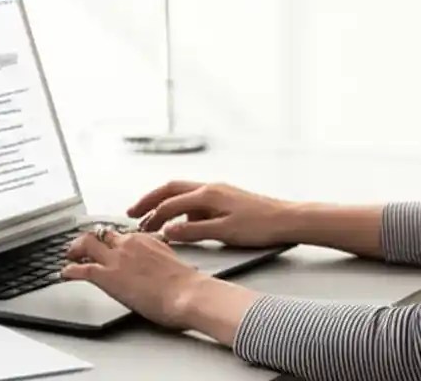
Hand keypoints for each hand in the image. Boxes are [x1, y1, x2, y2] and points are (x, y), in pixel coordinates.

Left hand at [60, 227, 206, 328]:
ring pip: (87, 244)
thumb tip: (158, 264)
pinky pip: (81, 269)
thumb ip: (159, 257)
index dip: (109, 240)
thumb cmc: (185, 283)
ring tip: (69, 256)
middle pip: (101, 234)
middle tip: (81, 247)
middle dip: (88, 239)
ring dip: (75, 249)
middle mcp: (128, 244)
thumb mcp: (171, 261)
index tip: (106, 244)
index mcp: (144, 239)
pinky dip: (69, 270)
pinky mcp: (107, 276)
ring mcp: (116, 259)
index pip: (120, 234)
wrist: (186, 293)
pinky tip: (64, 273)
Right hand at [128, 180, 291, 246]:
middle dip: (150, 200)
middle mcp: (210, 188)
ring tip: (152, 221)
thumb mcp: (224, 232)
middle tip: (133, 212)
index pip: (171, 203)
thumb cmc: (260, 225)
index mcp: (208, 194)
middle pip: (171, 189)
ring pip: (182, 195)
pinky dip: (181, 211)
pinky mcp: (224, 200)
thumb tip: (168, 232)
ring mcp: (217, 193)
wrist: (287, 219)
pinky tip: (181, 226)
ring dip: (165, 206)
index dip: (152, 214)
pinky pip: (195, 203)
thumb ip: (193, 232)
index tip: (139, 226)